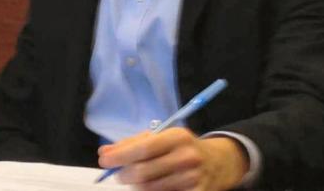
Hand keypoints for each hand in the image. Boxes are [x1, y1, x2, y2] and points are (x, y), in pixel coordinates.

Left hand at [98, 128, 247, 190]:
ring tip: (137, 179)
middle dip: (124, 175)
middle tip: (118, 175)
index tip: (104, 160)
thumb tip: (105, 152)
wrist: (219, 162)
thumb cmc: (181, 146)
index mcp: (177, 137)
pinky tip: (154, 186)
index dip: (120, 156)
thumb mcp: (161, 137)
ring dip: (137, 186)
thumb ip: (132, 143)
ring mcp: (194, 179)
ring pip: (151, 189)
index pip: (143, 148)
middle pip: (144, 172)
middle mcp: (187, 157)